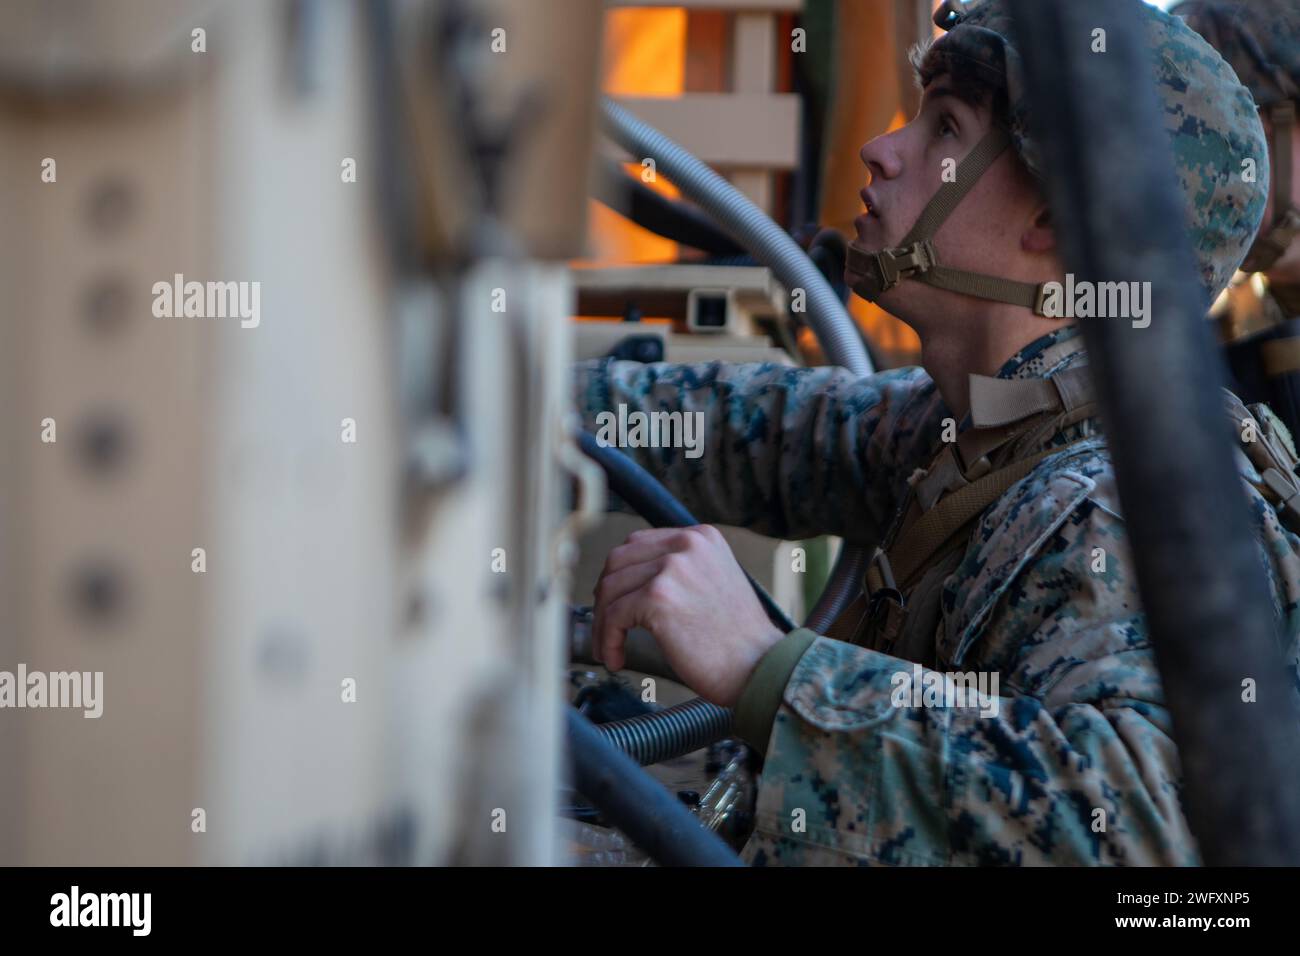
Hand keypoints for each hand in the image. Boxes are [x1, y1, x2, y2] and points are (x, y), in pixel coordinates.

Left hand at [591, 525, 785, 707]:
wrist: (760, 668)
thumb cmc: (737, 640)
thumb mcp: (713, 583)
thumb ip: (680, 571)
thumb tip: (629, 581)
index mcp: (701, 537)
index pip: (638, 544)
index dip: (619, 576)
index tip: (613, 603)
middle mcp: (687, 545)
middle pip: (618, 561)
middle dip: (604, 597)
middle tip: (605, 627)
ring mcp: (672, 568)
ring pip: (611, 589)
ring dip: (602, 623)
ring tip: (610, 648)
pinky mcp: (659, 597)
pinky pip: (613, 616)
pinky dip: (607, 640)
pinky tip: (616, 657)